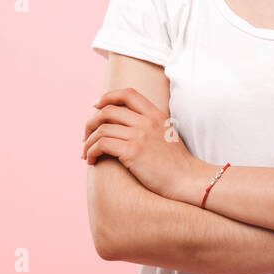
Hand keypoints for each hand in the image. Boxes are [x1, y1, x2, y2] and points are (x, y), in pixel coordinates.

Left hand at [83, 87, 206, 203]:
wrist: (187, 179)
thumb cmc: (177, 163)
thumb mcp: (167, 135)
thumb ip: (151, 126)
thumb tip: (128, 126)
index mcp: (156, 115)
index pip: (128, 93)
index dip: (108, 96)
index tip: (95, 106)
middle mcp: (147, 121)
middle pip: (108, 110)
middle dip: (90, 123)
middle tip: (86, 137)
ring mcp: (140, 135)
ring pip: (102, 129)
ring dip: (88, 142)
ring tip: (86, 154)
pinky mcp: (133, 152)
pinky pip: (102, 144)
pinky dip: (91, 151)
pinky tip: (92, 161)